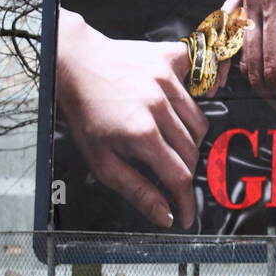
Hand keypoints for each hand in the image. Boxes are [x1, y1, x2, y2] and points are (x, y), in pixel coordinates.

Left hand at [56, 8, 223, 228]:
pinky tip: (189, 102)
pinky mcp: (170, 58)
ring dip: (190, 139)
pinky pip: (201, 81)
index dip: (186, 201)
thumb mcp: (101, 161)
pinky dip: (201, 94)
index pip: (179, 177)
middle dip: (184, 170)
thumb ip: (137, 190)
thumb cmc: (84, 114)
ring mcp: (167, 79)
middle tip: (169, 173)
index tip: (187, 215)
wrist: (75, 64)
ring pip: (199, 123)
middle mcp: (159, 105)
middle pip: (192, 152)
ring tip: (169, 140)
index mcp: (141, 133)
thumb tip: (166, 216)